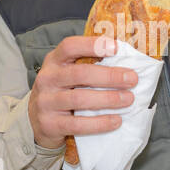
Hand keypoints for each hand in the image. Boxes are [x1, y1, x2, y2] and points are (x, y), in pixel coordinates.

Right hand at [28, 35, 137, 149]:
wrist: (37, 122)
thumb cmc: (62, 92)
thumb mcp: (67, 74)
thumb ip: (88, 66)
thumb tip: (125, 64)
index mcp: (54, 61)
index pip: (69, 46)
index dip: (92, 45)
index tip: (116, 48)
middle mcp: (47, 79)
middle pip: (80, 74)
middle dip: (110, 76)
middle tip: (132, 79)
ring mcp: (46, 102)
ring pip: (80, 99)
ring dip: (108, 99)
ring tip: (128, 99)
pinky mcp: (49, 124)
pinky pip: (78, 124)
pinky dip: (100, 123)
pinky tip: (116, 121)